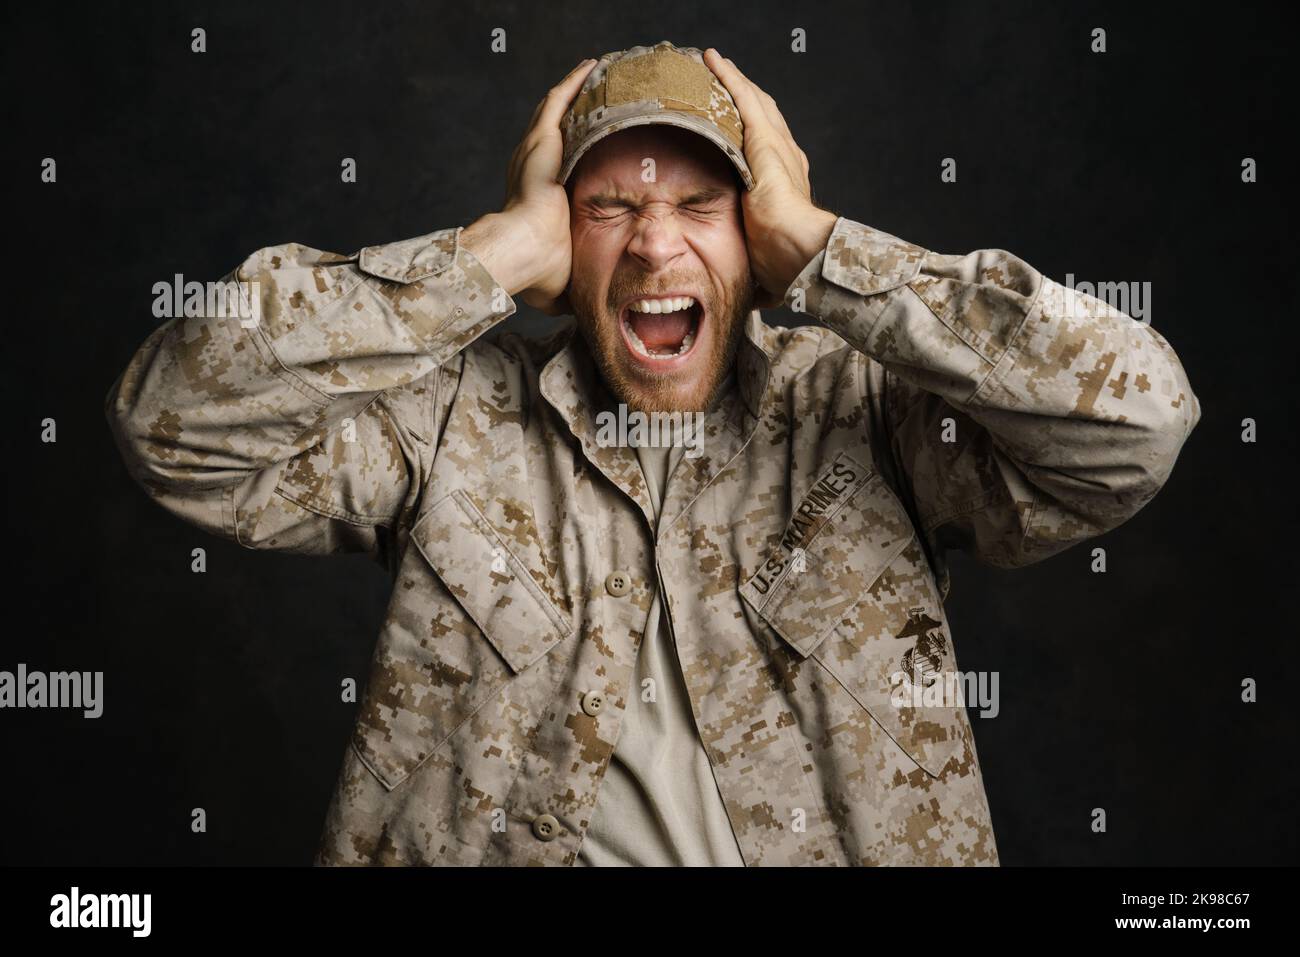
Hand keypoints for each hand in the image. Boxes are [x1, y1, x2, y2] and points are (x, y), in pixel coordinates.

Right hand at [461, 58, 596, 314]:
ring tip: (599, 74)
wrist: (522, 254)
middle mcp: (534, 168)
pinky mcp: (540, 141)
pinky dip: (574, 82)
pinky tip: (591, 67)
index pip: (560, 166)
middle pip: (559, 132)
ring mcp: (535, 152)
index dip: (575, 153)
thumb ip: (570, 287)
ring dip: (577, 92)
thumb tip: (576, 314)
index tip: (596, 146)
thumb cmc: (537, 271)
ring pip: (558, 111)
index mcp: (538, 196)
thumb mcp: (561, 279)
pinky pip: (559, 101)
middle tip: (604, 97)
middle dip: (579, 114)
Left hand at [703, 49, 837, 307]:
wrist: (801, 255)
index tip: (730, 124)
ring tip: (709, 63)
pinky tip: (711, 60)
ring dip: (731, 82)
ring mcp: (776, 147)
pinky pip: (743, 99)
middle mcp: (784, 158)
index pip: (763, 150)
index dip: (747, 133)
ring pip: (750, 102)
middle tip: (713, 81)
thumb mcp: (764, 264)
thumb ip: (758, 272)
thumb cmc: (787, 265)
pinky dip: (728, 77)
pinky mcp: (765, 141)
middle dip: (738, 99)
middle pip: (758, 118)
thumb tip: (753, 299)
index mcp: (783, 184)